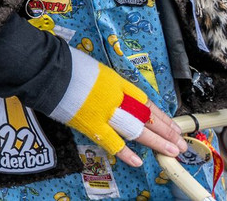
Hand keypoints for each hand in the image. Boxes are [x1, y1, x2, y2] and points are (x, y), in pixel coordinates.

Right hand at [45, 46, 186, 167]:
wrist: (47, 69)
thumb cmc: (66, 66)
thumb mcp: (95, 71)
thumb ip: (107, 86)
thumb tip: (115, 98)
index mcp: (117, 82)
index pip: (145, 101)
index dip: (160, 115)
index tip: (171, 125)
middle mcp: (116, 97)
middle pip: (146, 116)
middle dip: (164, 131)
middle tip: (179, 142)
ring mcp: (105, 112)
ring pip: (136, 129)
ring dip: (156, 141)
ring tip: (171, 151)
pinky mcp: (91, 124)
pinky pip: (111, 141)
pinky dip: (125, 152)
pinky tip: (137, 160)